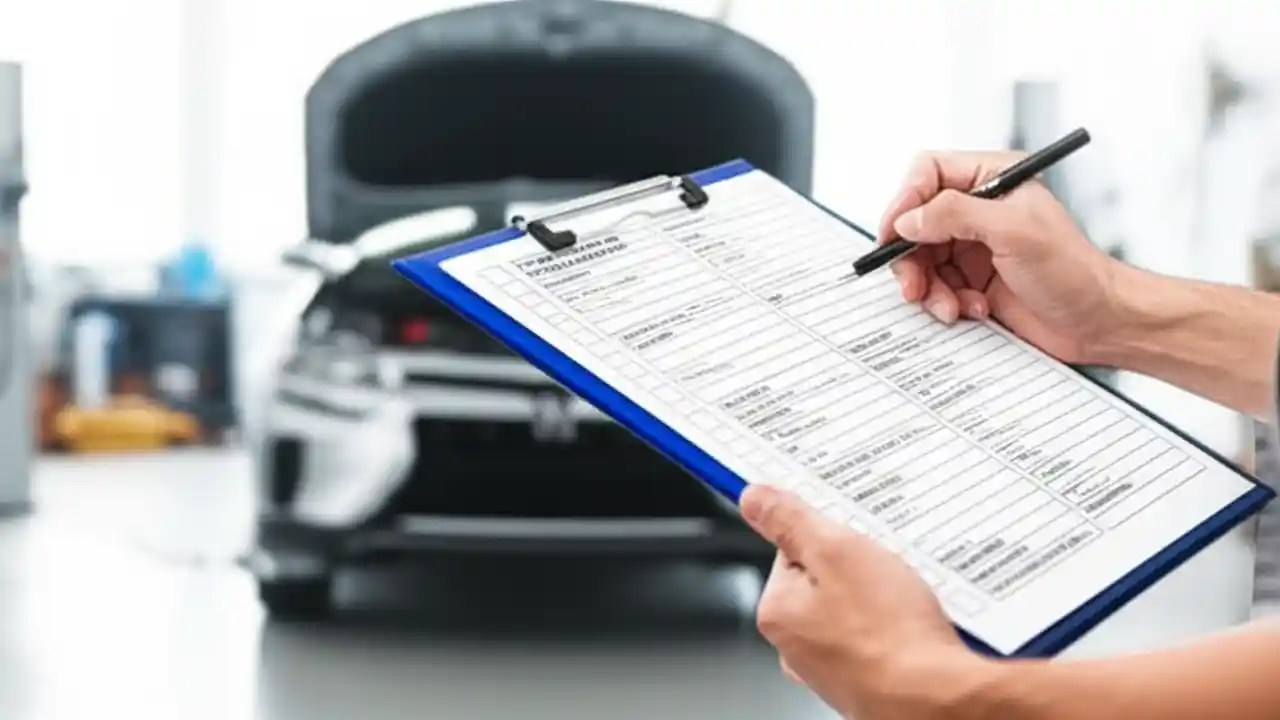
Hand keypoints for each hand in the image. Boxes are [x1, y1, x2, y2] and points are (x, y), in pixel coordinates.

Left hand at [740, 485, 995, 718]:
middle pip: (826, 580)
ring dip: (883, 596)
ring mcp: (835, 667)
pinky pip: (882, 636)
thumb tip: (754, 499)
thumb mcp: (836, 552)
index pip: (792, 551)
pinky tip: (918, 623)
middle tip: (886, 567)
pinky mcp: (870, 679)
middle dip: (859, 568)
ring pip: (857, 609)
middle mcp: (799, 646)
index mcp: (778, 612)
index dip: (828, 536)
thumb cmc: (889, 635)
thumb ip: (791, 522)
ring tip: (907, 598)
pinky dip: (899, 625)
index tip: (852, 533)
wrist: (938, 699)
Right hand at [879, 151, 1128, 364]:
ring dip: (928, 287)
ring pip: (921, 259)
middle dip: (910, 257)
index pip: (928, 173)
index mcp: (993, 180)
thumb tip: (910, 217)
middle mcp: (980, 210)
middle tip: (913, 284)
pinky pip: (936, 287)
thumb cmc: (1075, 272)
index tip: (894, 233)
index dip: (905, 201)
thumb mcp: (1014, 231)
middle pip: (916, 222)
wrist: (1098, 323)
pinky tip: (971, 309)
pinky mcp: (973, 280)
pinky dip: (945, 302)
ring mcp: (974, 246)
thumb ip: (956, 214)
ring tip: (948, 305)